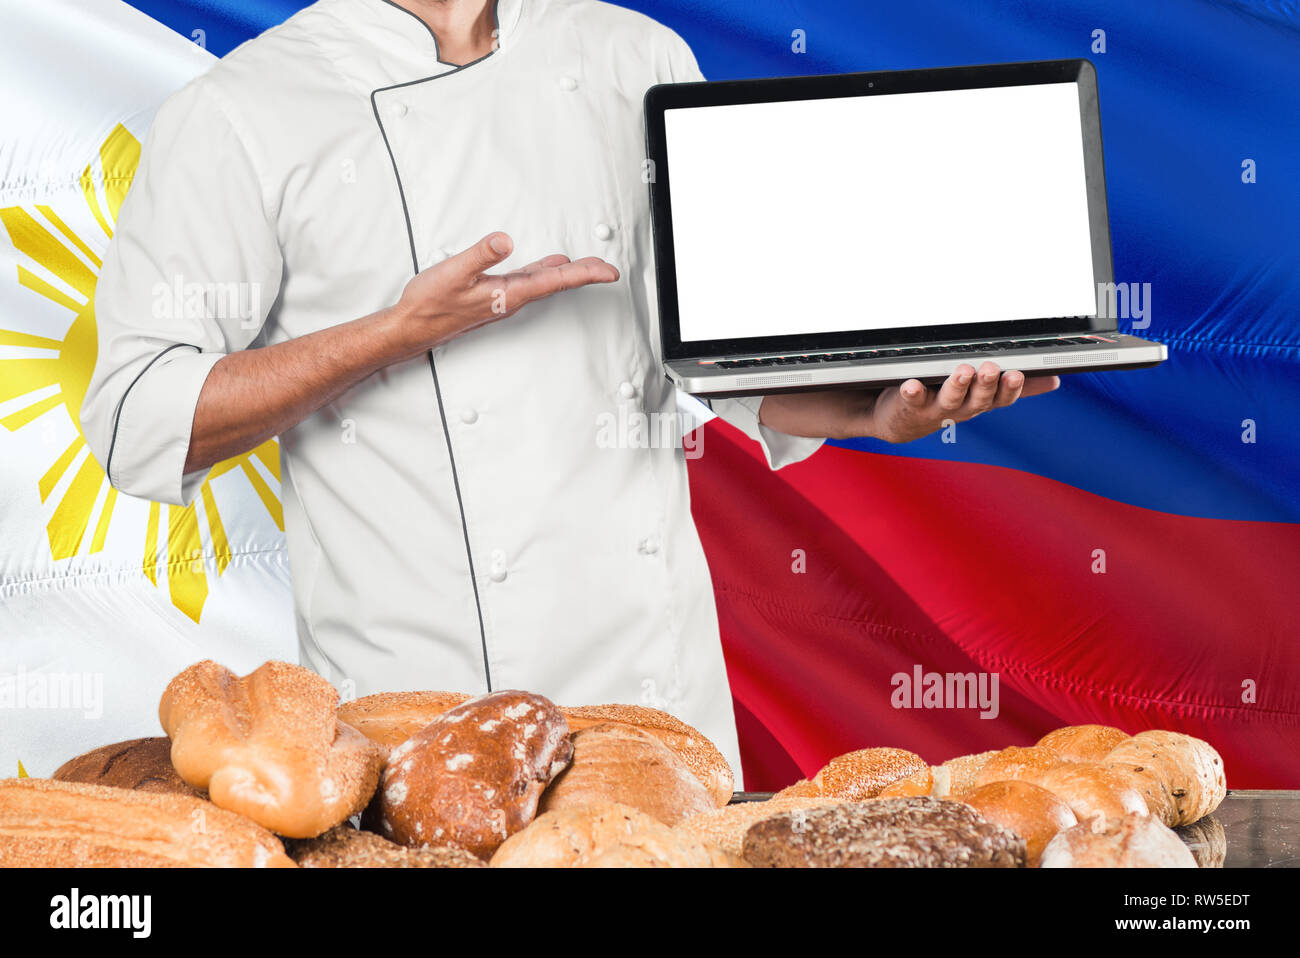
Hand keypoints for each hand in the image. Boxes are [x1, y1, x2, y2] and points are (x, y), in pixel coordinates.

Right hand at [391, 231, 618, 352]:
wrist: (412, 328)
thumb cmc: (430, 304)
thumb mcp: (454, 273)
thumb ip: (480, 255)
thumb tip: (505, 241)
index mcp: (509, 293)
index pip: (556, 281)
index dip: (586, 274)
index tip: (609, 272)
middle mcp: (511, 298)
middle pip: (556, 283)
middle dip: (584, 274)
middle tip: (607, 268)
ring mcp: (502, 298)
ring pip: (543, 283)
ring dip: (566, 274)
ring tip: (586, 265)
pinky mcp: (492, 295)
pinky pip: (527, 282)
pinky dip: (543, 272)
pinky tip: (547, 266)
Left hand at [757, 361, 1059, 441]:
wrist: (896, 419)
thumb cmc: (940, 399)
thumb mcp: (980, 394)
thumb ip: (1015, 387)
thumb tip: (1054, 381)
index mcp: (978, 403)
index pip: (1001, 398)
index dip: (1010, 389)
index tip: (1017, 373)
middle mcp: (958, 409)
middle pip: (977, 400)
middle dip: (986, 385)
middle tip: (992, 368)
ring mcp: (932, 409)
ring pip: (949, 400)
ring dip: (956, 386)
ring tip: (961, 370)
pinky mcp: (907, 406)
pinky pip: (910, 399)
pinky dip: (912, 392)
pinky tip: (912, 383)